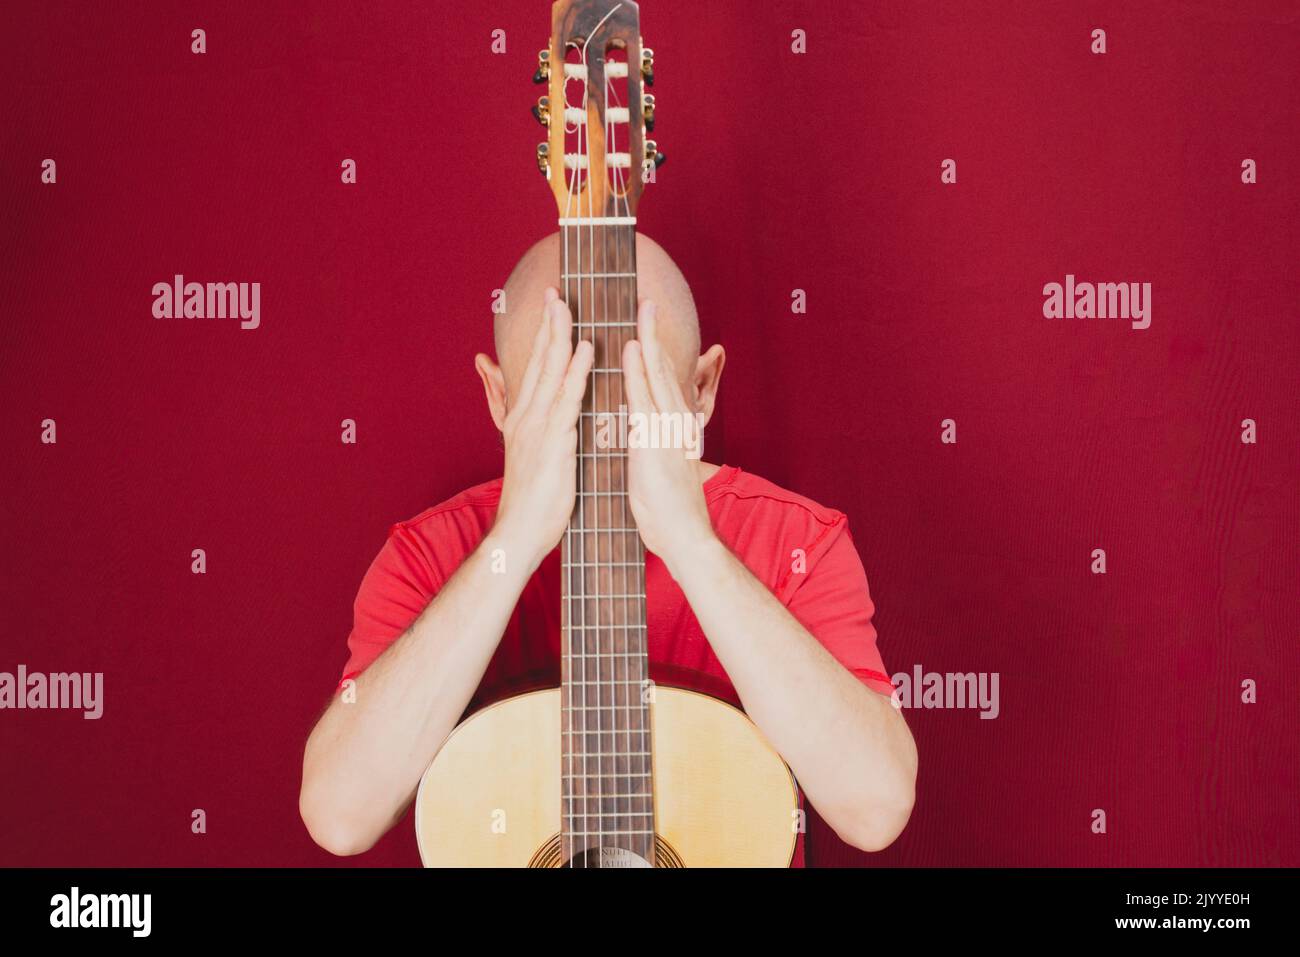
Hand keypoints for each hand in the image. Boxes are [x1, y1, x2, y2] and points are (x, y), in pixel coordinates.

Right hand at [493, 289, 592, 571]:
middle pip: (539, 361)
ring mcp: (537, 427)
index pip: (536, 370)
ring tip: (566, 306)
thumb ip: (545, 436)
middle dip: (548, 325)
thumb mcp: (537, 462)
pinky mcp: (552, 441)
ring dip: (559, 336)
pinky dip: (576, 370)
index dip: (545, 338)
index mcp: (525, 420)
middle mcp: (527, 417)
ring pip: (550, 371)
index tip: (553, 310)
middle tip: (555, 292)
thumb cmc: (535, 504)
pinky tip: (586, 349)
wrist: (519, 534)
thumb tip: (557, 422)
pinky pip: (567, 398)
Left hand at [621, 299, 717, 572]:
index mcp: (675, 428)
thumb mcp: (660, 468)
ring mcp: (668, 429)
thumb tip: (644, 435)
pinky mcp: (655, 441)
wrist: (684, 536)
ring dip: (648, 339)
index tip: (644, 326)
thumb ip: (654, 445)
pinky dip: (637, 370)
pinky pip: (644, 398)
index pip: (663, 382)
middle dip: (654, 333)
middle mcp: (676, 422)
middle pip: (664, 368)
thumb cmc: (669, 510)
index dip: (654, 352)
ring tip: (642, 309)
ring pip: (657, 374)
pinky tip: (629, 349)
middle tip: (647, 301)